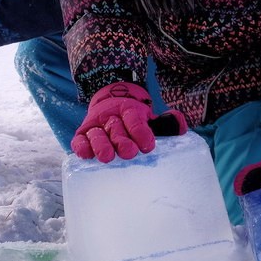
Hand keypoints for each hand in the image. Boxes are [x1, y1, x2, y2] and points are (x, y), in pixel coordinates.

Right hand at [71, 82, 186, 162]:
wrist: (110, 103)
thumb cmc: (134, 119)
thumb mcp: (150, 118)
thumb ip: (166, 124)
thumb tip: (181, 126)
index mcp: (129, 110)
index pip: (134, 119)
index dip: (141, 132)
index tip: (148, 146)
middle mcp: (111, 116)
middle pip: (116, 128)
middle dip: (122, 140)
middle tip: (129, 153)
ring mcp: (96, 126)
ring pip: (97, 134)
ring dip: (101, 145)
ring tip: (107, 157)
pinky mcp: (83, 135)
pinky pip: (79, 140)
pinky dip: (82, 147)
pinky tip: (86, 155)